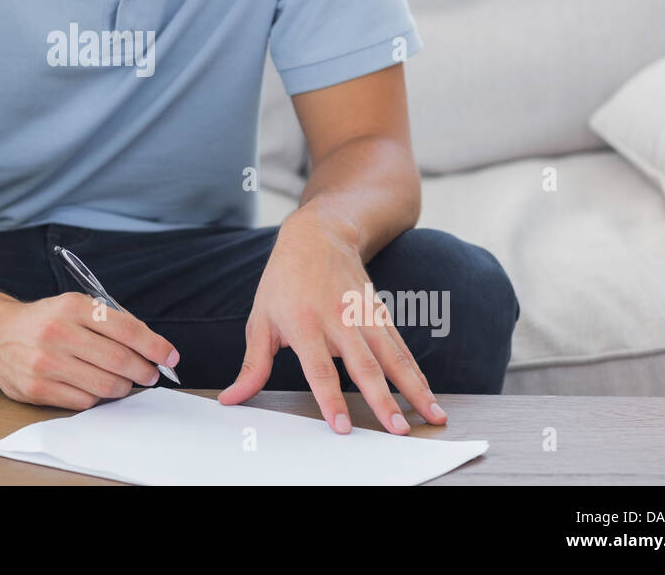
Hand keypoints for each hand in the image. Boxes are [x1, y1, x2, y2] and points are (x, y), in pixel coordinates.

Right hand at [0, 291, 180, 409]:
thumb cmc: (45, 320)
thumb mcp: (75, 306)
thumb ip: (112, 322)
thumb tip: (153, 347)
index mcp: (72, 307)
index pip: (126, 329)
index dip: (155, 346)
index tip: (170, 357)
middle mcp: (58, 333)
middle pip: (120, 361)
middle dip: (145, 371)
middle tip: (150, 373)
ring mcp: (46, 363)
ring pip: (105, 385)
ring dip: (123, 386)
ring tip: (122, 380)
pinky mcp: (37, 389)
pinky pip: (84, 401)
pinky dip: (97, 396)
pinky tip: (93, 386)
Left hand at [217, 216, 447, 434]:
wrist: (318, 235)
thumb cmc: (283, 281)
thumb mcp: (260, 320)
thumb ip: (252, 366)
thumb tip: (232, 399)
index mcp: (304, 323)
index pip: (319, 368)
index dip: (330, 399)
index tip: (342, 426)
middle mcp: (338, 320)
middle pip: (364, 365)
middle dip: (383, 400)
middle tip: (397, 429)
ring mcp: (363, 316)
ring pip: (392, 357)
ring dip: (414, 388)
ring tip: (432, 416)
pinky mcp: (380, 314)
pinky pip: (401, 347)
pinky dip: (416, 371)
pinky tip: (428, 394)